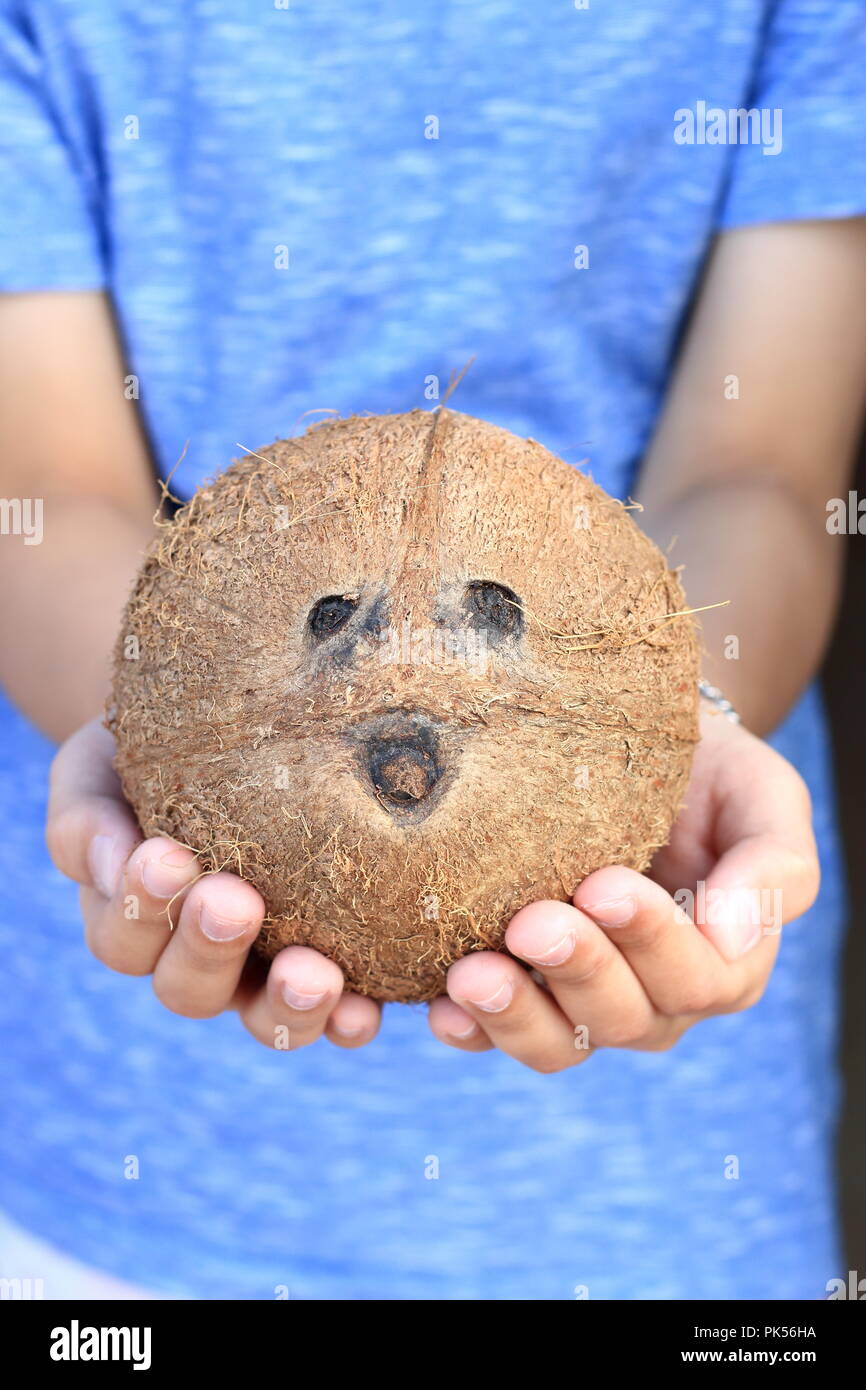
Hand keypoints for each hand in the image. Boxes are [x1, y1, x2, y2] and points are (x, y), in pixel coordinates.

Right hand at [46, 718, 380, 1049]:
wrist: (234, 726)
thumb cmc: (158, 747)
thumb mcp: (100, 768)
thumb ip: (87, 819)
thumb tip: (112, 866)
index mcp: (136, 920)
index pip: (123, 939)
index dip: (141, 910)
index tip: (167, 856)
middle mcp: (198, 958)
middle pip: (189, 989)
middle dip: (209, 949)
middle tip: (234, 902)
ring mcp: (265, 973)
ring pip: (265, 1019)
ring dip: (287, 1006)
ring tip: (312, 974)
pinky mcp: (334, 972)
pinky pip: (339, 1017)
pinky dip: (348, 1021)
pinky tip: (363, 1011)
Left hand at [428, 704, 819, 1070]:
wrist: (633, 750)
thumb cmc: (709, 773)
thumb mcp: (763, 796)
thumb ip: (774, 865)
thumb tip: (734, 936)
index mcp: (725, 962)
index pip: (697, 977)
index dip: (650, 939)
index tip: (603, 884)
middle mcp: (658, 999)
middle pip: (622, 1017)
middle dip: (576, 970)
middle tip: (531, 920)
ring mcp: (586, 1005)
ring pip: (559, 1045)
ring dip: (514, 1015)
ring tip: (471, 974)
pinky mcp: (526, 995)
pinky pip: (497, 1037)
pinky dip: (470, 1031)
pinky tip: (440, 1007)